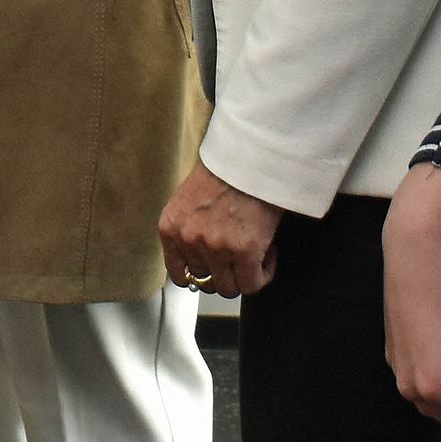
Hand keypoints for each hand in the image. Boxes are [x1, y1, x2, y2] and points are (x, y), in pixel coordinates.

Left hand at [157, 161, 282, 297]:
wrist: (253, 154)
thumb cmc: (229, 168)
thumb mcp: (192, 199)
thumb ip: (190, 228)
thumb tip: (202, 260)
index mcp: (171, 226)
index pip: (180, 273)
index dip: (202, 274)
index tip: (215, 270)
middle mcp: (189, 239)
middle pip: (206, 282)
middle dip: (226, 272)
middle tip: (240, 255)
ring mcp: (215, 247)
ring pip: (229, 287)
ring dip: (245, 274)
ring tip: (256, 251)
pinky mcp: (244, 251)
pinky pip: (253, 283)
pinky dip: (264, 273)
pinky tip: (268, 254)